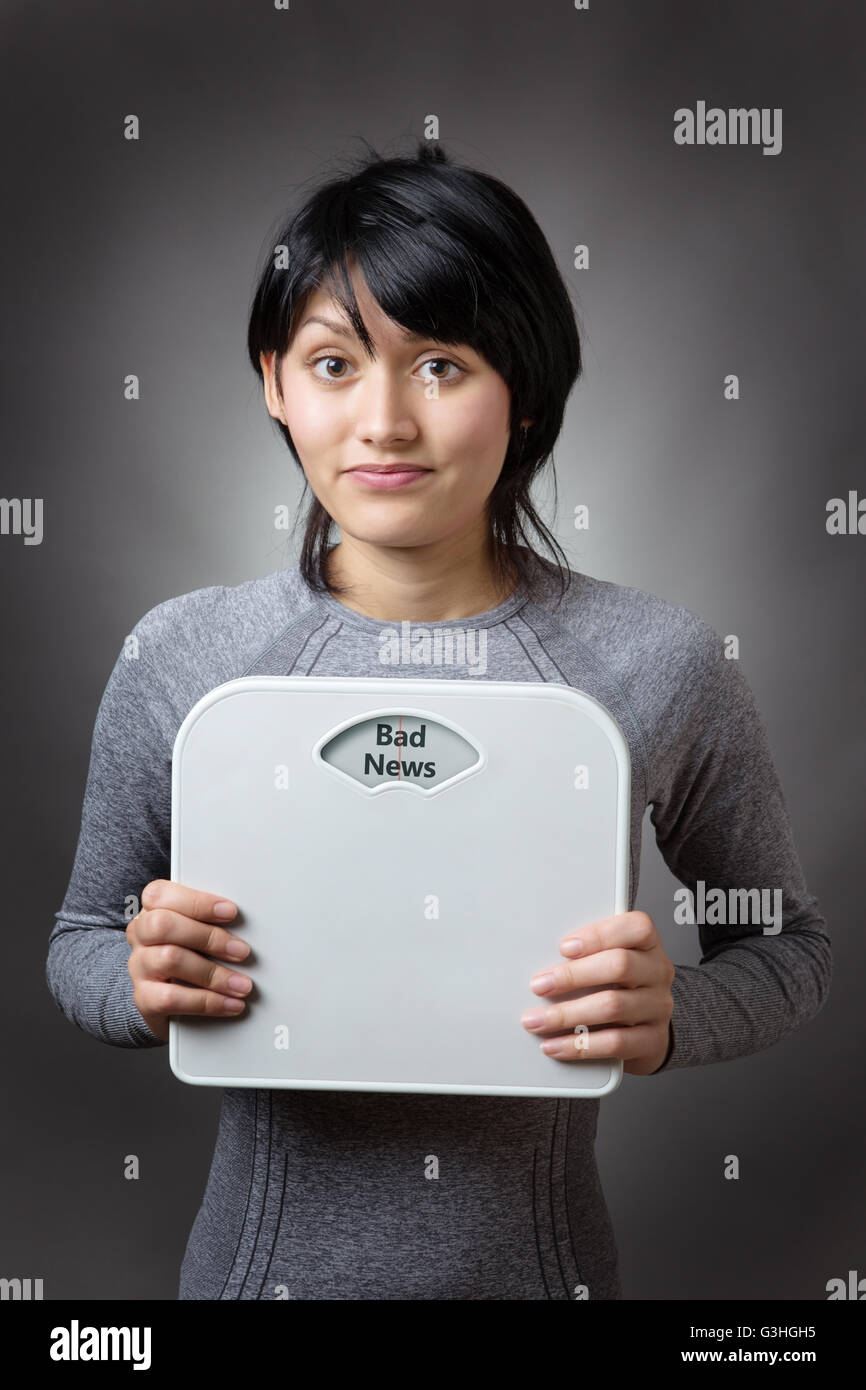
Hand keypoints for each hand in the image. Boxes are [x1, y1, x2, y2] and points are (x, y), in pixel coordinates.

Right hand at [126, 879, 251, 1042]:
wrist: (167, 999)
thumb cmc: (189, 954)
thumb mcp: (198, 932)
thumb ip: (211, 922)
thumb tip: (246, 926)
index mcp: (152, 910)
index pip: (162, 895)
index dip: (197, 902)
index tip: (231, 912)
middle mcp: (140, 935)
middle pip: (163, 925)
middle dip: (208, 937)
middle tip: (242, 951)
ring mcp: (138, 967)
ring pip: (169, 960)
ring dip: (213, 973)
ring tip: (242, 984)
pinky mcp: (143, 999)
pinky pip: (172, 998)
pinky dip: (207, 1001)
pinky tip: (230, 1004)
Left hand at [520, 911, 674, 1075]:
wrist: (648, 1029)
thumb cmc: (620, 986)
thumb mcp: (608, 962)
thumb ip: (585, 956)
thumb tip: (543, 967)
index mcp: (647, 945)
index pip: (634, 928)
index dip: (598, 935)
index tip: (564, 948)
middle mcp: (657, 973)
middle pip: (620, 965)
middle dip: (573, 976)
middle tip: (539, 985)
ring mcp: (658, 1007)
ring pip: (613, 1006)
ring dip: (567, 1014)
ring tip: (537, 1020)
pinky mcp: (652, 1040)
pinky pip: (615, 1043)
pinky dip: (579, 1045)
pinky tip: (555, 1045)